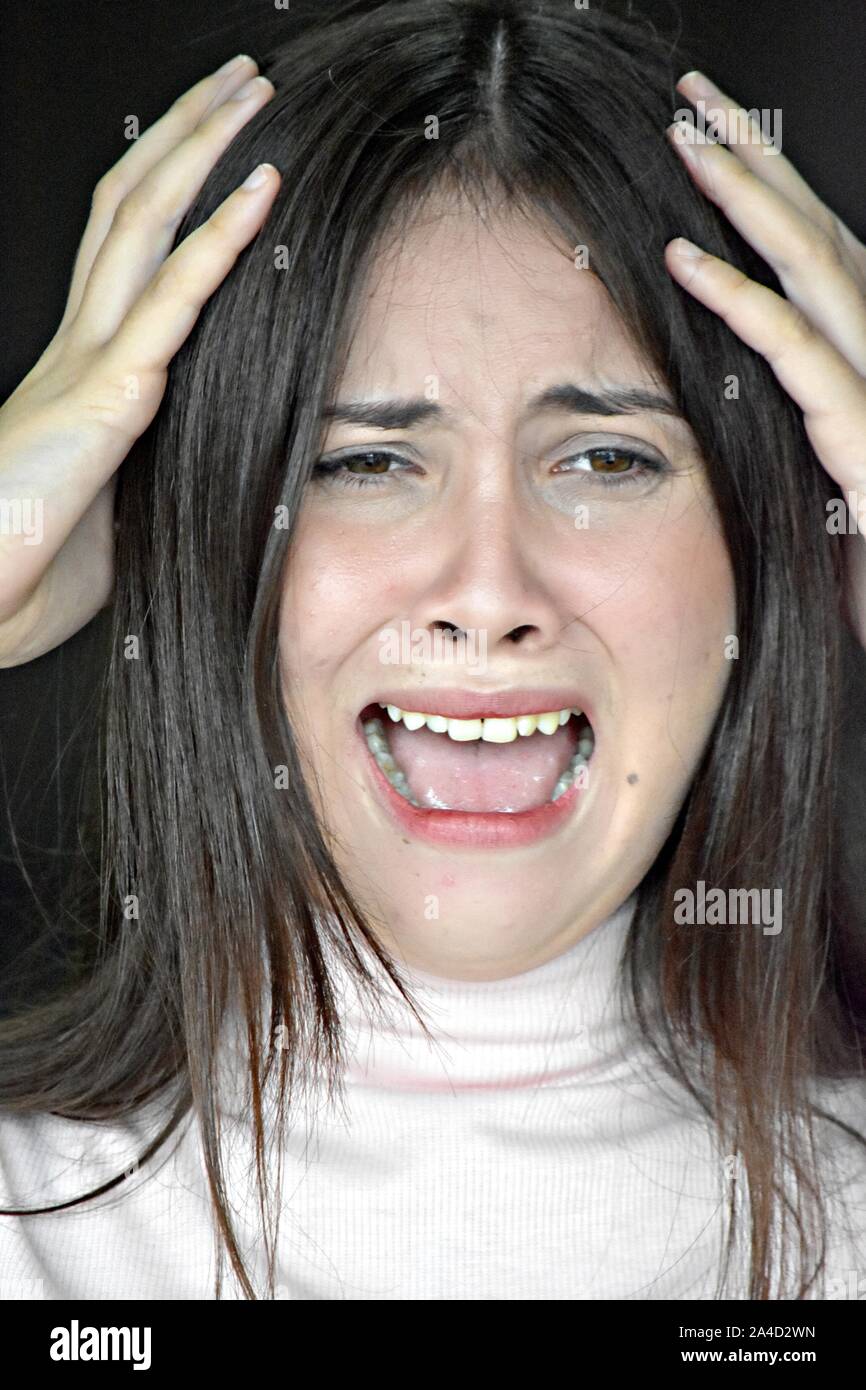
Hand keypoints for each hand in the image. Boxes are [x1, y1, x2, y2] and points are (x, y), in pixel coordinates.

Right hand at [0, 54, 279, 666]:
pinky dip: (220, 240)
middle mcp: (81, 341)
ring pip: (143, 220)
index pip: (126, 242)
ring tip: (253, 93)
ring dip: (201, 147)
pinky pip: (171, 300)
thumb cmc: (40, 561)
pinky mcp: (106, 395)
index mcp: (81, 362)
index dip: (170, 178)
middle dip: (186, 130)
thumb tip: (215, 452)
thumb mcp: (115, 493)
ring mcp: (90, 359)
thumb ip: (153, 453)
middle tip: (242, 78)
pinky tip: (262, 191)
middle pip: (130, 202)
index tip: (223, 139)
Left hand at [664, 69, 865, 648]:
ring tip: (687, 143)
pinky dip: (740, 300)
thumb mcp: (820, 468)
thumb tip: (734, 371)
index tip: (712, 130)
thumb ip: (790, 408)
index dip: (768, 184)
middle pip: (818, 232)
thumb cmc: (865, 556)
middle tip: (694, 94)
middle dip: (758, 158)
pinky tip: (684, 259)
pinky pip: (797, 352)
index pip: (816, 247)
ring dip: (748, 198)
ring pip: (814, 268)